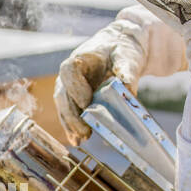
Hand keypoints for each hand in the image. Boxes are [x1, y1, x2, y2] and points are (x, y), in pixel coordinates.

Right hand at [55, 9, 151, 144]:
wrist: (119, 50)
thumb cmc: (121, 50)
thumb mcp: (127, 55)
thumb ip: (126, 69)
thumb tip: (127, 88)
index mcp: (79, 59)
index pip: (69, 72)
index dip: (75, 88)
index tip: (87, 103)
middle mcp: (68, 75)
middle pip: (63, 95)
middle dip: (72, 115)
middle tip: (84, 131)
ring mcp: (69, 89)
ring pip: (63, 108)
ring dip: (71, 124)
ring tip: (81, 139)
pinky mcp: (74, 101)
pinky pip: (69, 115)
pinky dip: (72, 128)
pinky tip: (77, 141)